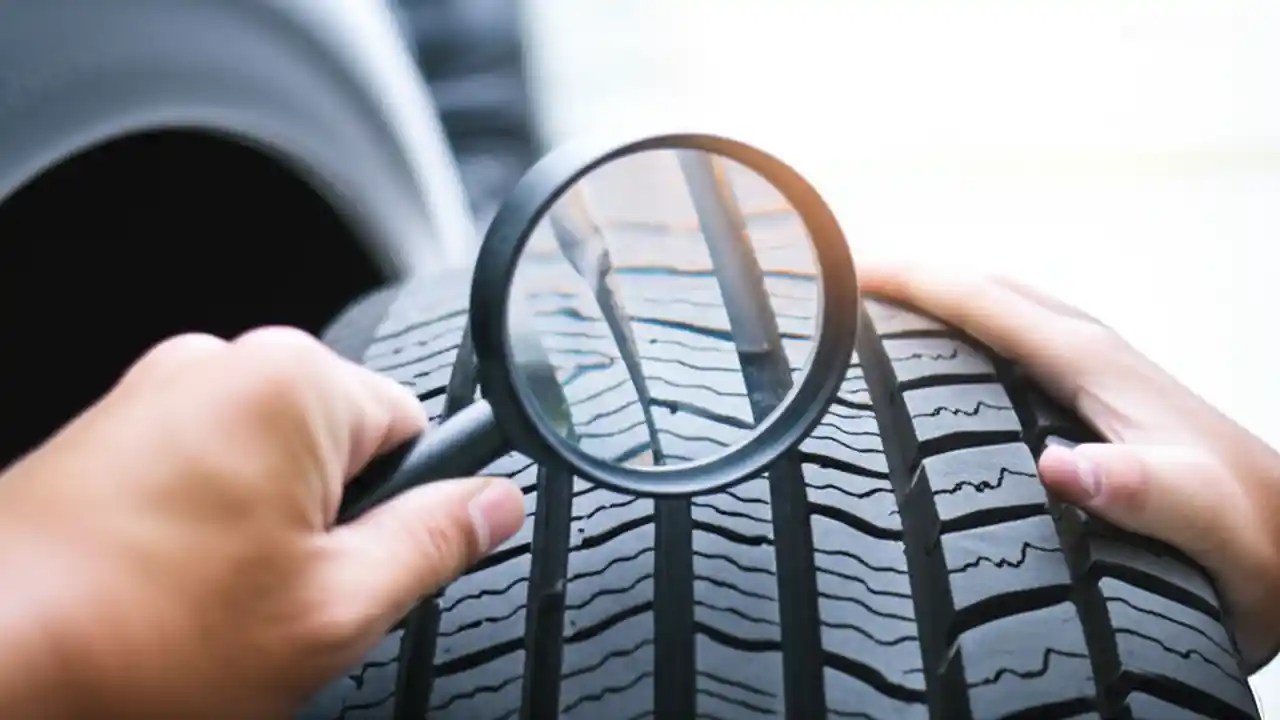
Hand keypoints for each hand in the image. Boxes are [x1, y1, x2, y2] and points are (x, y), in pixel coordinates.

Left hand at [0, 328, 524, 718]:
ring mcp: (152, 395)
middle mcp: (218, 366)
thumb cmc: (136, 644)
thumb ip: (435, 543)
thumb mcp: (334, 609)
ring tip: (215, 604)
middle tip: (286, 601)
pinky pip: (202, 469)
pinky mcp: (106, 433)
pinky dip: (205, 526)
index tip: (370, 563)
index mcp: (290, 385)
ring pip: (269, 462)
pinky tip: (172, 591)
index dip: (408, 507)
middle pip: (339, 442)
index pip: (417, 424)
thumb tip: (494, 505)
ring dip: (265, 529)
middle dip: (330, 521)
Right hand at [860, 260, 1279, 672]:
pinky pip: (1017, 345)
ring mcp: (1103, 375)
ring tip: (879, 318)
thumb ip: (1140, 489)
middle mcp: (1096, 357)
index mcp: (1097, 368)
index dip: (911, 281)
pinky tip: (952, 372)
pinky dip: (969, 336)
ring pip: (1003, 314)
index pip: (986, 302)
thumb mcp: (1204, 526)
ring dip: (939, 303)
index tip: (843, 275)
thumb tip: (1058, 465)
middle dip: (912, 279)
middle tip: (841, 290)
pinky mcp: (1105, 403)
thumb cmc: (1257, 544)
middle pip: (988, 292)